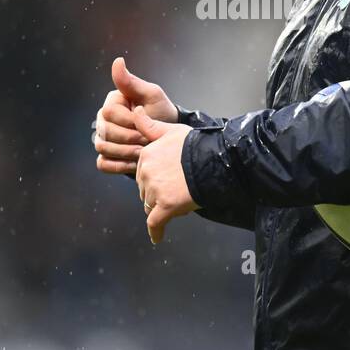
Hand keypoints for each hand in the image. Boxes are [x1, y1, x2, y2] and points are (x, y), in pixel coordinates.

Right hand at [94, 57, 178, 174]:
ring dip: (125, 152)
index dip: (129, 121)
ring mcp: (102, 138)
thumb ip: (133, 82)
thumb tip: (118, 61)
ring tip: (144, 152)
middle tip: (148, 141)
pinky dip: (119, 165)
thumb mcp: (152, 95)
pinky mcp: (106, 156)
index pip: (110, 113)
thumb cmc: (161, 113)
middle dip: (130, 138)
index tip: (146, 123)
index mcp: (112, 103)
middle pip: (105, 132)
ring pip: (103, 147)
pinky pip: (103, 163)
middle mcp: (103, 120)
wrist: (168, 136)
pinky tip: (135, 163)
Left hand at [133, 106, 196, 243]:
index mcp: (146, 155)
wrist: (214, 162)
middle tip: (179, 189)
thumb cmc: (196, 145)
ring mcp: (154, 190)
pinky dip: (156, 232)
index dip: (156, 178)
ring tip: (181, 201)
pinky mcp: (165, 206)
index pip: (143, 173)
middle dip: (158, 193)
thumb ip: (150, 125)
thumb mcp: (171, 130)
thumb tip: (135, 111)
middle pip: (145, 190)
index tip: (169, 179)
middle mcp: (146, 172)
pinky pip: (155, 223)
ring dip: (162, 207)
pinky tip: (157, 238)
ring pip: (150, 205)